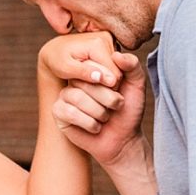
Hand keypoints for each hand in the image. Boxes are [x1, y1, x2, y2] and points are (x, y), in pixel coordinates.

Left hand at [38, 32, 118, 89]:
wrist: (53, 49)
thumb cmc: (56, 60)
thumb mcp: (64, 68)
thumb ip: (83, 72)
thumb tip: (102, 78)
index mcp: (98, 43)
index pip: (114, 73)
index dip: (104, 86)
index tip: (90, 89)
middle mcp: (106, 37)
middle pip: (116, 69)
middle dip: (104, 80)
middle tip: (87, 83)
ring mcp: (108, 39)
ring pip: (115, 67)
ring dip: (104, 75)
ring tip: (87, 76)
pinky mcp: (108, 42)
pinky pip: (112, 63)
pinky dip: (104, 70)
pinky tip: (91, 71)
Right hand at [52, 50, 147, 168]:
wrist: (123, 140)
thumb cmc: (128, 111)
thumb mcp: (137, 85)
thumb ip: (132, 65)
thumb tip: (116, 54)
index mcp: (91, 70)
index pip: (93, 65)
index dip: (110, 81)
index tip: (119, 91)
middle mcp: (75, 80)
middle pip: (85, 82)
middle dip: (108, 99)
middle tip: (115, 107)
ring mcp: (65, 96)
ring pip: (78, 98)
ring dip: (100, 113)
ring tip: (105, 118)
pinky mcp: (58, 112)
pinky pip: (70, 113)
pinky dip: (89, 124)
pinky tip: (95, 127)